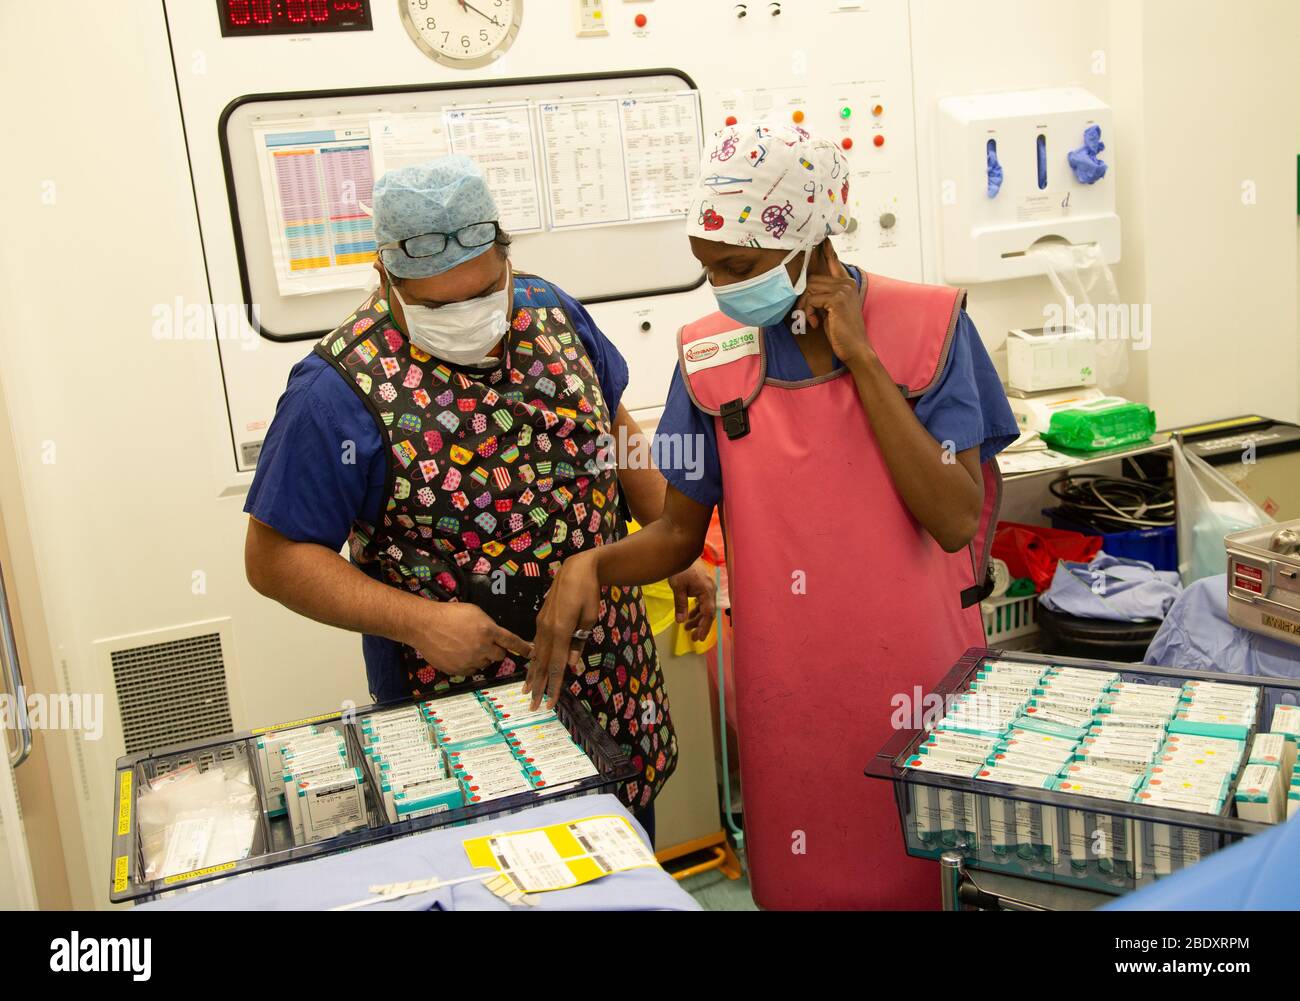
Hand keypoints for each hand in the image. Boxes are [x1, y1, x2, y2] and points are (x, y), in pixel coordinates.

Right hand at [406, 602, 531, 676]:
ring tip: (466, 645)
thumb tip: (497, 636)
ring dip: (482, 657)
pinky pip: (472, 670)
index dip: (524, 648)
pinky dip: (469, 664)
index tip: (532, 653)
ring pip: (485, 664)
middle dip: (496, 650)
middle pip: (500, 656)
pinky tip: (458, 653)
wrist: (425, 625)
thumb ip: (489, 625)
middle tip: (484, 642)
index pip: (512, 642)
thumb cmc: (449, 614)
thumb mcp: (475, 612)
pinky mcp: (459, 670)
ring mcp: (471, 660)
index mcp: (488, 631)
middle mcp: (482, 648)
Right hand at [527, 552, 601, 709]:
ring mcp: (541, 624)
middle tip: (533, 706)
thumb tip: (572, 665)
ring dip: (532, 675)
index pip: (556, 664)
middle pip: (542, 663)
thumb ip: (579, 642)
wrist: (576, 568)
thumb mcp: (590, 618)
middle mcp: (547, 629)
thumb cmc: (588, 592)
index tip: (551, 703)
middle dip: (538, 686)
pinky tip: (532, 668)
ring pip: (535, 655)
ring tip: (526, 692)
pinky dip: (533, 659)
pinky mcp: (541, 620)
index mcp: (560, 630)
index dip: (554, 685)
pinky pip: (536, 644)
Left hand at [667, 559, 716, 642]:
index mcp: (707, 591)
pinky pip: (703, 602)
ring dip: (697, 619)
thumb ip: (680, 604)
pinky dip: (696, 610)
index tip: (699, 638)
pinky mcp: (703, 586)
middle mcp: (711, 590)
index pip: (708, 613)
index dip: (704, 627)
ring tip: (687, 629)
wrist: (683, 550)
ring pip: (705, 608)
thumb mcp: (678, 587)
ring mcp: (708, 588)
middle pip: (708, 613)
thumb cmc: (681, 568)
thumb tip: (680, 621)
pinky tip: (688, 616)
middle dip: (701, 626)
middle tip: (693, 638)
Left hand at [796, 243, 875, 372]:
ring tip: (811, 320)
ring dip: (804, 307)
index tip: (823, 238)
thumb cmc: (841, 332)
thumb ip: (824, 296)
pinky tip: (815, 323)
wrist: (855, 348)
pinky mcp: (837, 299)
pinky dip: (808, 312)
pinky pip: (811, 299)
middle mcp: (846, 283)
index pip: (835, 263)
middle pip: (812, 280)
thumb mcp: (831, 310)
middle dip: (803, 298)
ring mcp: (843, 290)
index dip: (828, 251)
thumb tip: (806, 288)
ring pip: (809, 289)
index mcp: (847, 284)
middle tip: (806, 314)